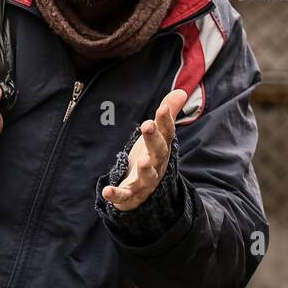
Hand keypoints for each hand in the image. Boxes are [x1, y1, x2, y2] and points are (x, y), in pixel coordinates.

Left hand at [101, 88, 189, 211]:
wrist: (144, 191)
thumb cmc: (150, 157)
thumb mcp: (158, 136)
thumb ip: (167, 115)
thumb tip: (180, 91)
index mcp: (162, 150)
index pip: (167, 134)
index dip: (166, 121)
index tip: (162, 108)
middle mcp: (156, 165)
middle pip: (158, 152)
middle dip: (153, 139)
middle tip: (147, 125)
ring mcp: (144, 182)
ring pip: (148, 176)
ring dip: (145, 169)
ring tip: (141, 161)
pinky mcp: (131, 195)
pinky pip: (124, 195)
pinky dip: (116, 195)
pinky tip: (106, 192)